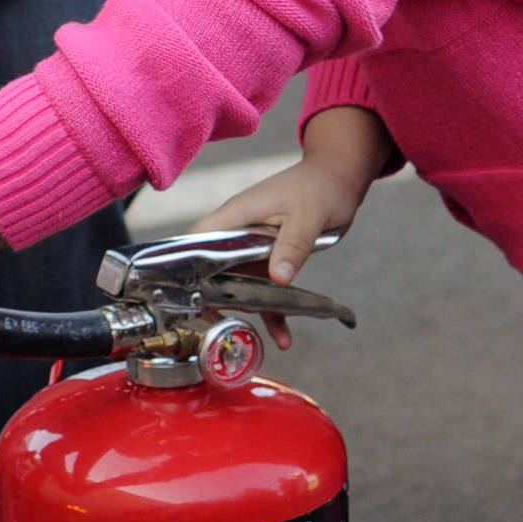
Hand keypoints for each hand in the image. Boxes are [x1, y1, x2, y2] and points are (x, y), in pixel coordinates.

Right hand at [187, 107, 385, 340]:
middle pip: (212, 270)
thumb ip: (294, 244)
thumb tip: (278, 276)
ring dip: (246, 312)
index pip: (197, 240)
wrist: (338, 181)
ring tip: (252, 340)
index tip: (188, 297)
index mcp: (237, 216)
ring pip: (239, 286)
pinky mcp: (270, 260)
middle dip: (215, 301)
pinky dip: (274, 313)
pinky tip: (283, 337)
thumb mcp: (309, 214)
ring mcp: (252, 249)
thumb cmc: (319, 186)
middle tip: (222, 330)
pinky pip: (266, 290)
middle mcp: (238, 234)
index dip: (185, 267)